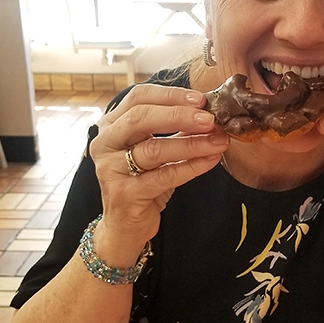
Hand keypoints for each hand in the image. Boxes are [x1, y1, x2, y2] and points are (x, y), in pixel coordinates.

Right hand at [89, 84, 227, 260]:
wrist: (126, 226)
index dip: (170, 95)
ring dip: (191, 143)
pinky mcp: (126, 194)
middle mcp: (105, 144)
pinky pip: (164, 176)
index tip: (200, 99)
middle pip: (141, 118)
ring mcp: (112, 170)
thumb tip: (207, 113)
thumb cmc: (143, 182)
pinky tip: (210, 160)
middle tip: (210, 119)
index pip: (138, 98)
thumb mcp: (155, 152)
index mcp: (110, 126)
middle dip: (179, 115)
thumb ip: (174, 131)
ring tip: (218, 141)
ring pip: (154, 149)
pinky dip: (191, 166)